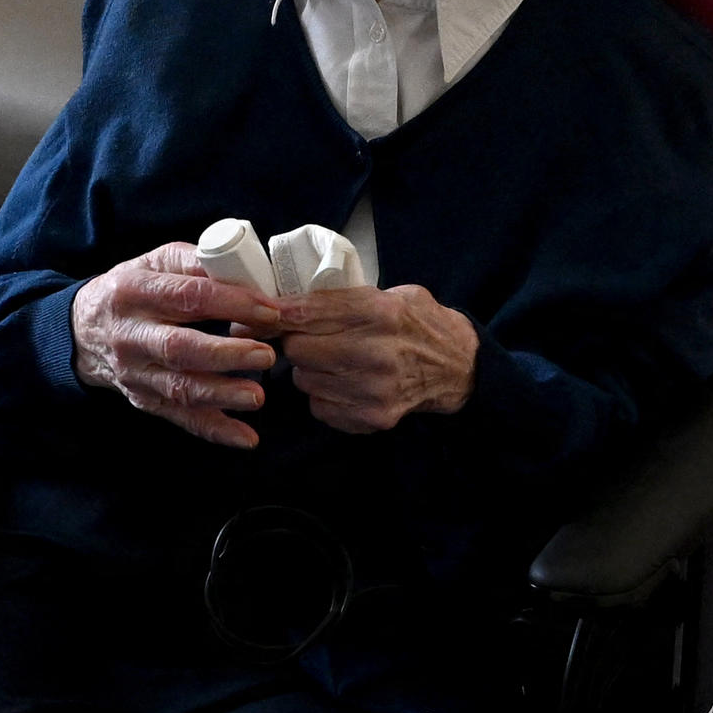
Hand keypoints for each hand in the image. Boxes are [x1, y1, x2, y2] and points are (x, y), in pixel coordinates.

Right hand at [71, 245, 289, 448]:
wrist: (83, 331)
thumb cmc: (131, 291)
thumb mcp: (152, 263)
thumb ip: (194, 262)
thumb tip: (243, 268)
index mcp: (134, 291)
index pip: (188, 297)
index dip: (231, 304)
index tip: (269, 311)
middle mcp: (131, 335)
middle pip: (180, 348)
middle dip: (227, 354)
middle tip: (266, 355)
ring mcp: (135, 372)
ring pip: (180, 388)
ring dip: (221, 395)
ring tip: (257, 396)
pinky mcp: (143, 399)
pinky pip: (180, 417)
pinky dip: (214, 429)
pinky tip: (245, 437)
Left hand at [279, 284, 476, 435]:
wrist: (458, 365)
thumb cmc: (417, 324)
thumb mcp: (387, 294)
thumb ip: (340, 299)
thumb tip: (280, 305)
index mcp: (380, 312)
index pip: (306, 314)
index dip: (273, 316)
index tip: (255, 319)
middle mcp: (377, 352)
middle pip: (298, 349)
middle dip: (295, 342)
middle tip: (307, 339)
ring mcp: (375, 389)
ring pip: (305, 380)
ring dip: (309, 370)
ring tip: (332, 361)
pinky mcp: (373, 417)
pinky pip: (320, 406)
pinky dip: (324, 395)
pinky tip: (343, 383)